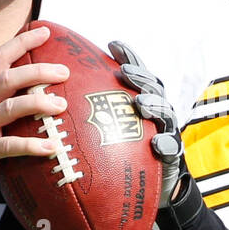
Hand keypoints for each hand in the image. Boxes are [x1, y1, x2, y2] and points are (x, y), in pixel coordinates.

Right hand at [0, 25, 69, 202]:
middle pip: (7, 79)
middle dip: (38, 71)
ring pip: (10, 108)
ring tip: (62, 105)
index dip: (21, 42)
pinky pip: (8, 146)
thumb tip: (32, 92)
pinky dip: (31, 145)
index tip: (44, 31)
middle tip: (64, 72)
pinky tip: (51, 147)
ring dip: (39, 104)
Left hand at [108, 40, 182, 206]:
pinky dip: (165, 143)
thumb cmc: (119, 155)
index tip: (112, 45)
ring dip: (153, 106)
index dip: (128, 58)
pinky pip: (170, 147)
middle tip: (125, 72)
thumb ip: (93, 113)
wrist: (146, 185)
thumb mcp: (106, 131)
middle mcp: (156, 112)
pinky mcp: (172, 154)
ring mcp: (166, 131)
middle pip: (153, 88)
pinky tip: (156, 143)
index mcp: (141, 100)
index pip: (136, 75)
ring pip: (164, 113)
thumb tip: (56, 96)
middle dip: (140, 78)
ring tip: (140, 104)